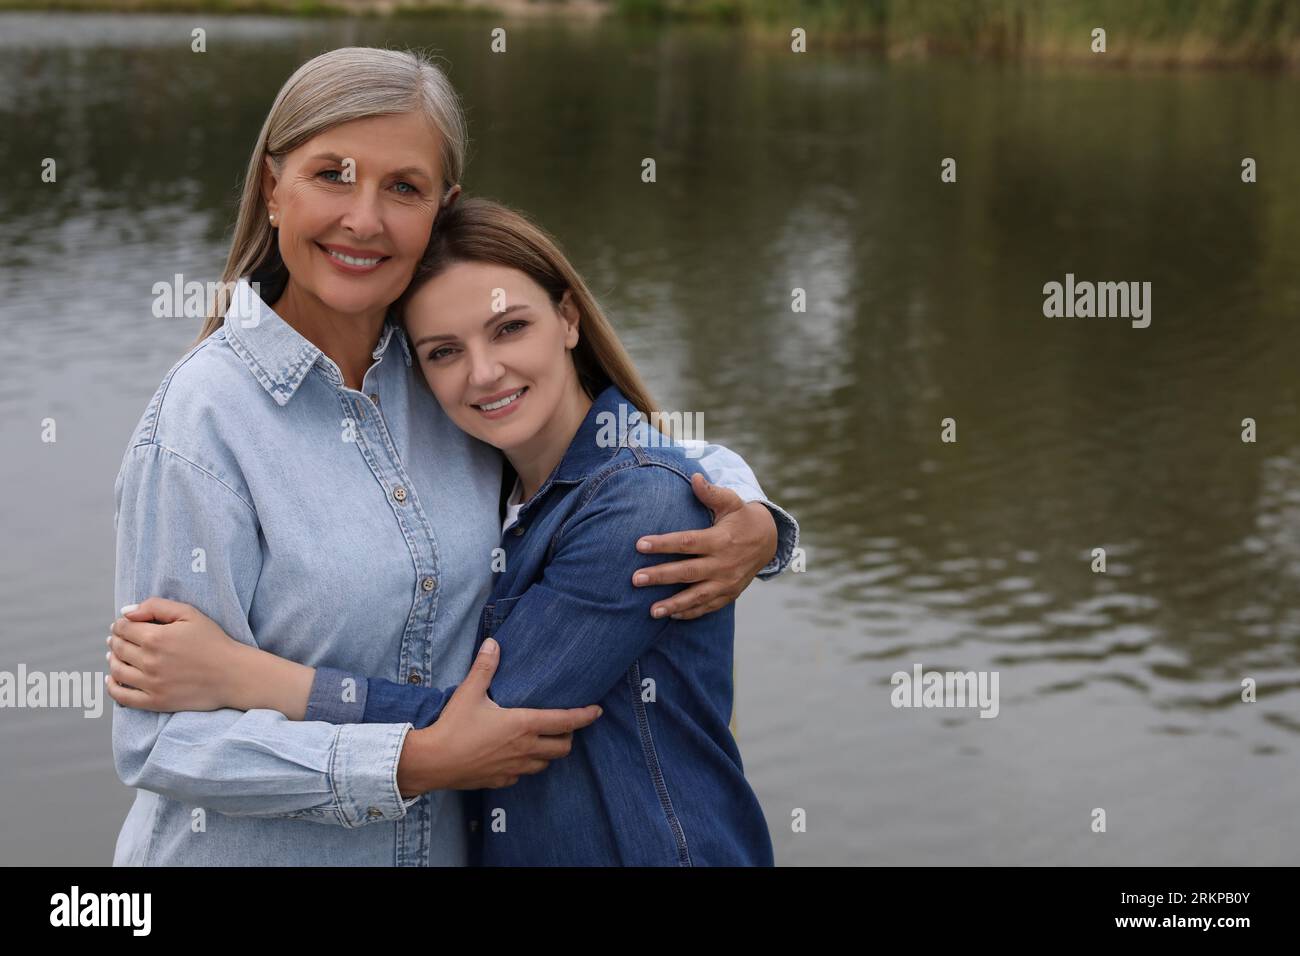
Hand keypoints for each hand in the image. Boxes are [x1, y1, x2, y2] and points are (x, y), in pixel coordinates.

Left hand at [105, 598, 241, 712]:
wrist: (233, 674)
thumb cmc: (213, 641)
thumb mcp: (190, 614)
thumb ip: (156, 606)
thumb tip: (125, 612)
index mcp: (156, 637)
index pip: (123, 628)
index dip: (120, 624)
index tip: (124, 624)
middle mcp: (150, 661)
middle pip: (118, 648)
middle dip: (115, 640)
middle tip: (118, 638)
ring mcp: (151, 684)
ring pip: (116, 670)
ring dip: (112, 660)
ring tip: (116, 655)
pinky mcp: (155, 702)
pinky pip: (122, 697)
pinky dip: (112, 687)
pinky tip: (112, 679)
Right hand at [398, 638, 601, 794]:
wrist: (432, 762)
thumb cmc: (453, 726)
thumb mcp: (470, 692)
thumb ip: (485, 667)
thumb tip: (494, 643)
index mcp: (523, 725)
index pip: (565, 721)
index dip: (585, 716)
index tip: (597, 711)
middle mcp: (524, 749)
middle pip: (562, 747)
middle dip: (569, 737)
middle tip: (565, 726)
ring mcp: (514, 768)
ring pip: (545, 764)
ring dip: (549, 753)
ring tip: (543, 740)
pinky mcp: (501, 780)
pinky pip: (523, 775)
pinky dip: (526, 765)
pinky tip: (516, 757)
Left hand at [630, 473, 777, 619]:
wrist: (768, 541)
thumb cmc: (742, 518)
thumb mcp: (731, 502)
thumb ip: (711, 493)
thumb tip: (694, 477)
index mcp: (720, 540)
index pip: (687, 542)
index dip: (663, 544)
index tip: (639, 544)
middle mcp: (723, 564)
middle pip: (687, 572)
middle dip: (661, 576)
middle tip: (636, 579)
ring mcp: (727, 582)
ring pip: (697, 596)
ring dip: (674, 604)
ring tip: (651, 611)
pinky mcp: (729, 593)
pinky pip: (708, 606)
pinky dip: (690, 612)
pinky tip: (671, 615)